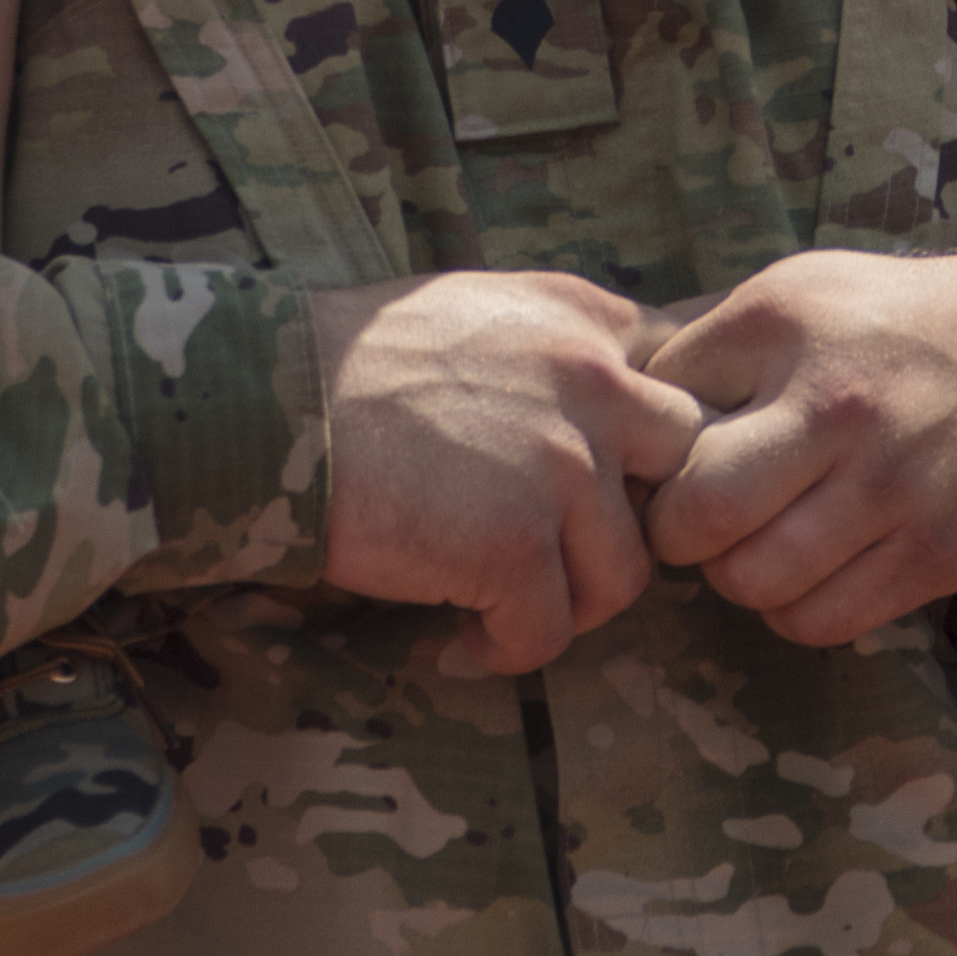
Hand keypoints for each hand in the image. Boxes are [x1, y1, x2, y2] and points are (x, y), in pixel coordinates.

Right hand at [311, 272, 707, 673]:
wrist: (268, 404)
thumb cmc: (355, 362)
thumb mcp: (482, 310)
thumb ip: (561, 346)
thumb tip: (617, 401)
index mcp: (585, 317)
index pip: (688, 386)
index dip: (656, 453)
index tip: (617, 486)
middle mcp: (593, 381)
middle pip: (685, 479)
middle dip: (636, 527)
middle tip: (571, 555)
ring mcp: (561, 465)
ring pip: (625, 574)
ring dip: (569, 600)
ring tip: (503, 599)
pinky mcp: (516, 545)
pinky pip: (548, 631)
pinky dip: (507, 645)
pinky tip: (463, 629)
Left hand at [634, 249, 956, 648]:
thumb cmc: (892, 324)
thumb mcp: (795, 293)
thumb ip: (709, 343)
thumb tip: (614, 397)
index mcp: (783, 329)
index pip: (663, 415)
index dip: (647, 452)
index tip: (663, 465)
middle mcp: (836, 408)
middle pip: (701, 515)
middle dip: (679, 534)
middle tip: (697, 523)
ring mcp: (890, 488)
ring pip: (757, 581)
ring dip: (738, 577)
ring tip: (758, 544)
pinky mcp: (933, 553)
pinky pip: (823, 620)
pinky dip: (796, 611)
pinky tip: (808, 570)